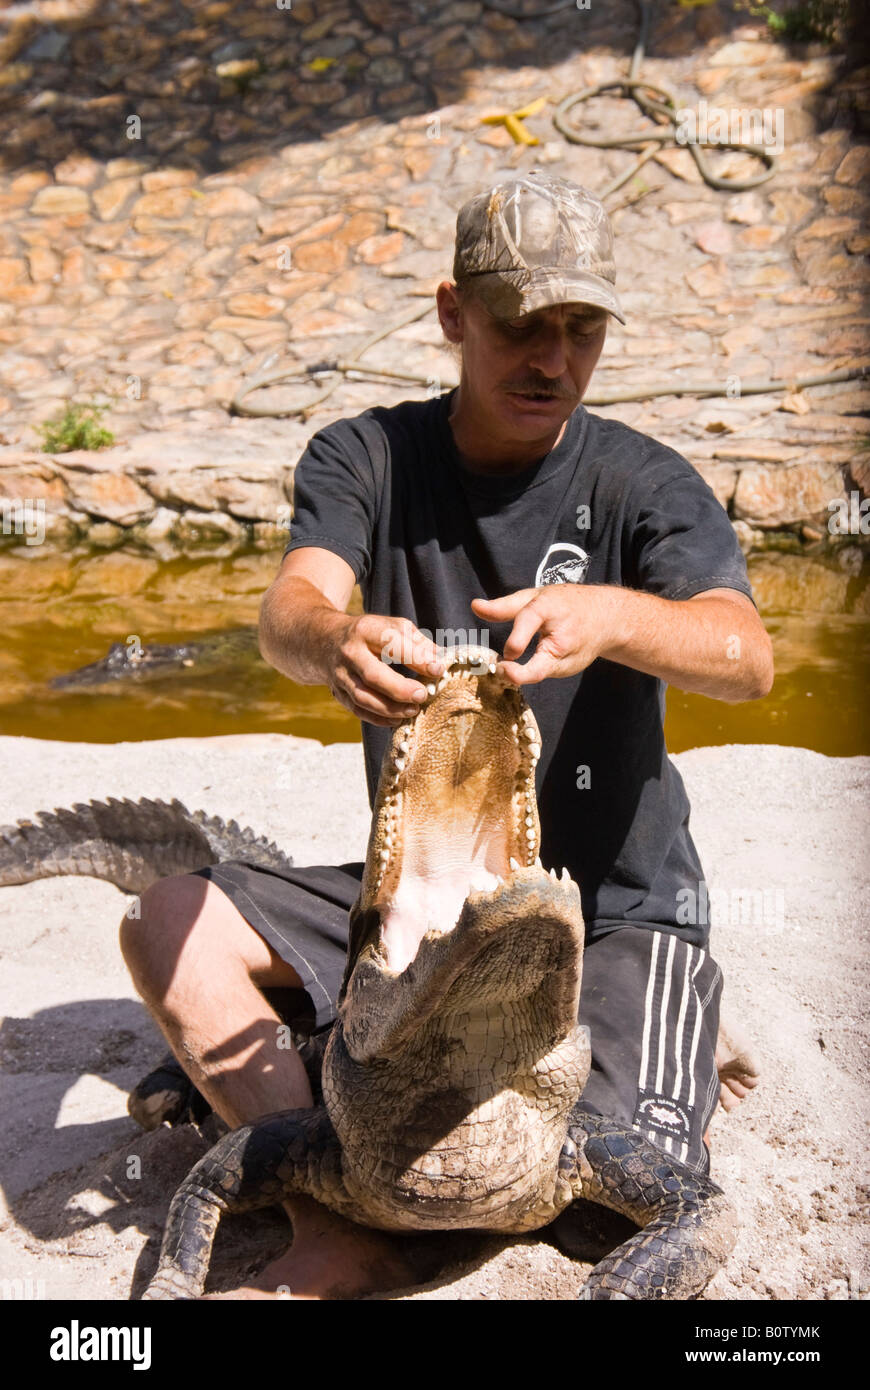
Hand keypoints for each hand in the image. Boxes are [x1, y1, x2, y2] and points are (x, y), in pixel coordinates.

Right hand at [325, 613, 445, 726]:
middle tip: (423, 695)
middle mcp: (349, 652)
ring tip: (413, 710)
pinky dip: (378, 718)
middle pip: (373, 675)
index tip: (437, 669)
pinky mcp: (337, 692)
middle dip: (400, 688)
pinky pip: (357, 710)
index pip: (391, 643)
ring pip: (363, 697)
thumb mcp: (391, 626)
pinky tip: (397, 719)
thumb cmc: (369, 634)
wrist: (324, 640)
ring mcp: (340, 674)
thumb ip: (416, 641)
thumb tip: (439, 659)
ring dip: (390, 708)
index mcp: (365, 630)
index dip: (416, 657)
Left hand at [471, 586, 622, 684]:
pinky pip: (543, 674)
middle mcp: (561, 637)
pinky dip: (528, 674)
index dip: (515, 640)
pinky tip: (515, 670)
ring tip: (503, 670)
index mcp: (550, 608)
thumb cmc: (566, 604)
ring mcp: (568, 658)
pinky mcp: (568, 669)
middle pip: (540, 666)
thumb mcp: (535, 597)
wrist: (608, 619)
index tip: (503, 654)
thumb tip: (474, 606)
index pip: (530, 620)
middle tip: (501, 671)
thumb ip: (504, 606)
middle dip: (518, 675)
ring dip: (519, 675)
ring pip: (540, 674)